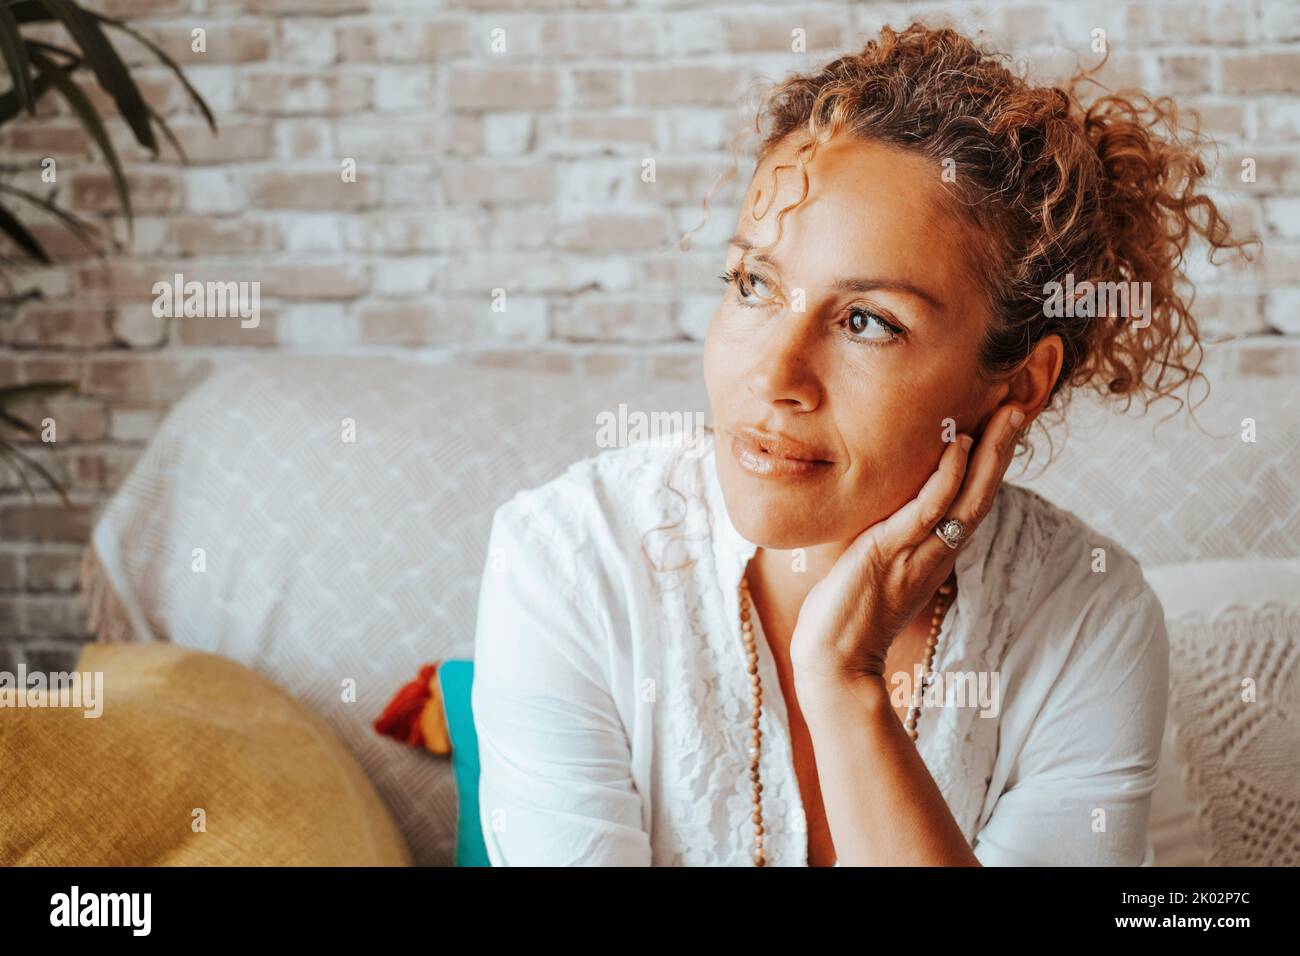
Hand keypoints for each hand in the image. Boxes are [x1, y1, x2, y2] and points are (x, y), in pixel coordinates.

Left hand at [789, 404, 1025, 693]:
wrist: (836, 659)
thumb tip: (881, 503)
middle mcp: (937, 549)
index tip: (1005, 422)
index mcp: (935, 550)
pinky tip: (957, 446)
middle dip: (1003, 448)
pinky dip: (946, 478)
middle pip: (982, 492)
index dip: (991, 461)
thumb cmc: (848, 612)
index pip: (971, 498)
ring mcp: (918, 551)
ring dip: (989, 454)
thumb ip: (887, 531)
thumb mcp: (874, 560)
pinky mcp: (892, 553)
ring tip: (1008, 413)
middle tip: (1023, 405)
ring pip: (967, 496)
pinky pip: (928, 510)